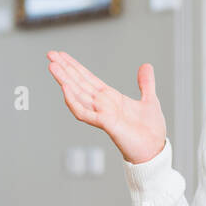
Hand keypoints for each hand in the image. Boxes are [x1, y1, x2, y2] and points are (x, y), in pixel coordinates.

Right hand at [46, 50, 167, 163]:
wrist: (155, 150)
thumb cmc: (151, 131)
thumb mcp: (150, 100)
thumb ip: (146, 83)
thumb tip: (146, 66)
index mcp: (111, 98)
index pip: (88, 79)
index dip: (75, 66)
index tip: (63, 55)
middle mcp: (103, 105)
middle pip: (79, 83)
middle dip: (65, 69)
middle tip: (50, 55)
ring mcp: (102, 114)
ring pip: (77, 94)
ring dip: (64, 80)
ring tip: (53, 66)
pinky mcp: (105, 123)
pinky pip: (84, 112)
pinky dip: (73, 101)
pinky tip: (65, 88)